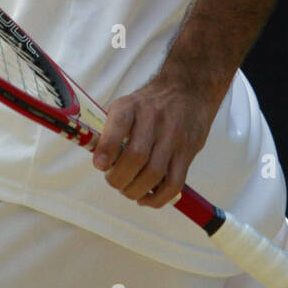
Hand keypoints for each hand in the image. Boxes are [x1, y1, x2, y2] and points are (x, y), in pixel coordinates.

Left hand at [92, 73, 217, 209]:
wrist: (187, 89)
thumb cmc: (150, 103)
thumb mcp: (128, 104)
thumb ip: (113, 129)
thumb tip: (100, 161)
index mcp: (132, 105)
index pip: (119, 123)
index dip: (107, 147)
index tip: (100, 165)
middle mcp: (153, 118)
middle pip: (136, 156)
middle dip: (119, 178)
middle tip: (114, 182)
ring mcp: (173, 135)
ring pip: (154, 173)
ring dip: (136, 190)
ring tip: (128, 190)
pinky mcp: (187, 151)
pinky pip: (174, 183)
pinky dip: (158, 198)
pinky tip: (146, 198)